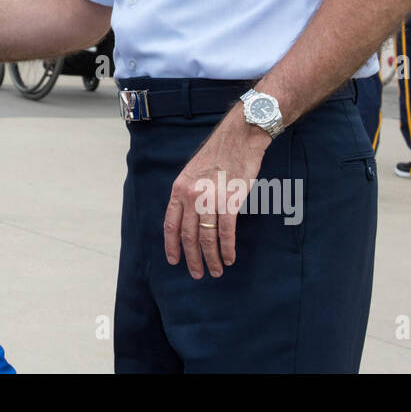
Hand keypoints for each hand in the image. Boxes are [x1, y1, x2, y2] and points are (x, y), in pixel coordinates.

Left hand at [163, 107, 270, 278]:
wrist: (239, 137)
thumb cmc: (218, 154)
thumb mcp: (193, 172)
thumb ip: (188, 194)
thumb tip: (188, 218)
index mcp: (179, 188)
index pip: (171, 223)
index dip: (171, 245)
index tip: (174, 260)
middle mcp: (192, 195)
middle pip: (188, 235)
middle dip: (192, 258)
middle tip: (197, 273)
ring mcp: (211, 199)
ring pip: (207, 238)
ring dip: (211, 258)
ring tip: (215, 271)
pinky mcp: (231, 201)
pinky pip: (226, 232)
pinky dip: (227, 249)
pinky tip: (228, 258)